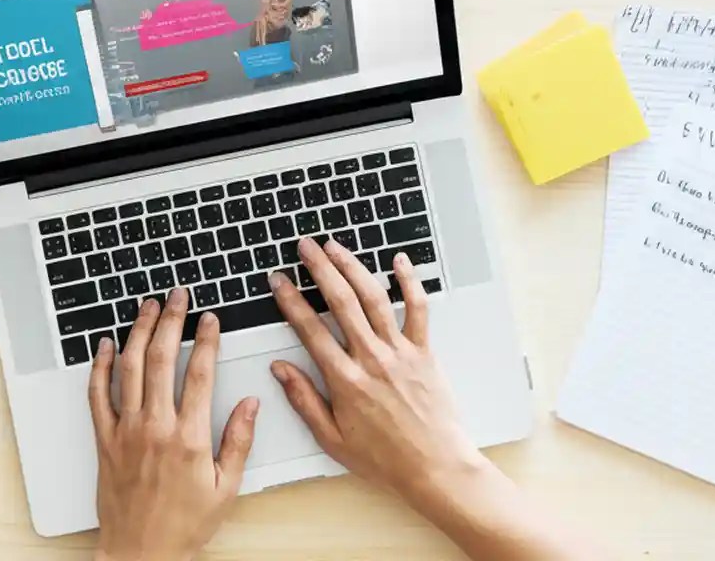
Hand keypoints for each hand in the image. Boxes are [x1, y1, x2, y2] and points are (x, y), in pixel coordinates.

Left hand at [90, 288, 259, 560]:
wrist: (140, 554)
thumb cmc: (184, 526)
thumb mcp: (226, 488)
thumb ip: (238, 442)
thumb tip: (251, 404)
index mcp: (190, 438)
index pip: (200, 374)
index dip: (206, 340)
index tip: (209, 318)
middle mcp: (155, 428)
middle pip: (162, 360)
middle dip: (171, 321)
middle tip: (177, 297)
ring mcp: (126, 432)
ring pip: (130, 369)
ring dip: (138, 332)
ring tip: (146, 307)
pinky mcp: (105, 441)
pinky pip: (98, 396)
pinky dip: (101, 367)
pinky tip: (106, 346)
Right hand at [267, 238, 482, 502]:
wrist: (435, 468)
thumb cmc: (385, 460)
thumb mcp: (332, 438)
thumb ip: (304, 400)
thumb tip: (281, 369)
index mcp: (346, 381)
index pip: (311, 329)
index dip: (291, 300)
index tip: (279, 280)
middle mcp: (372, 359)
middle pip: (341, 302)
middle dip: (320, 268)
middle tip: (305, 247)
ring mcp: (401, 352)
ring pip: (374, 298)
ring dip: (353, 267)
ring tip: (336, 247)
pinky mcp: (424, 352)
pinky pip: (418, 309)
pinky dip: (410, 282)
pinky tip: (400, 261)